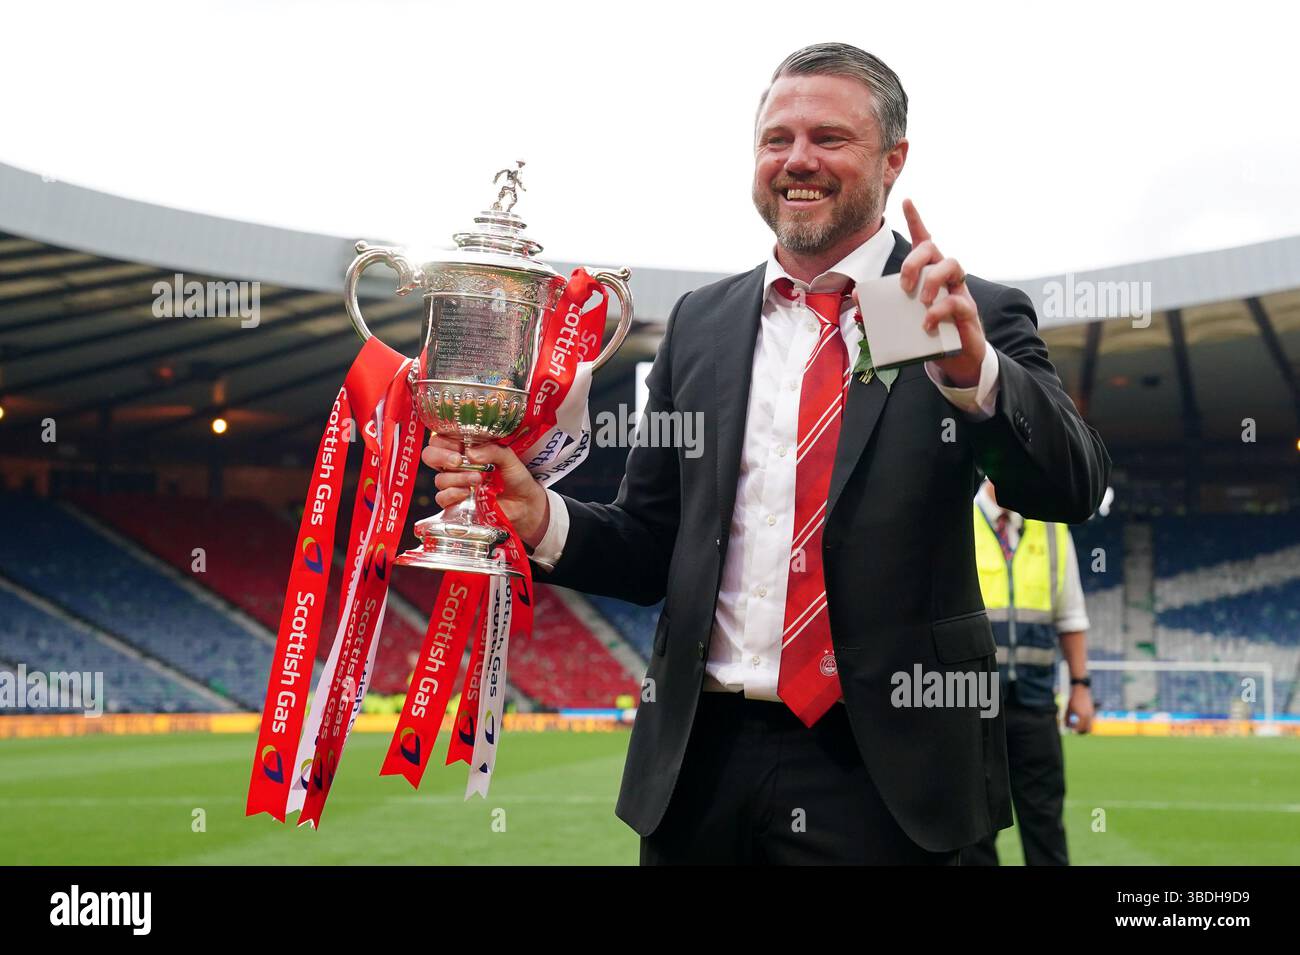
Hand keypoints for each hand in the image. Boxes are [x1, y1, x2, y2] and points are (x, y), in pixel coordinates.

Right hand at [420, 434, 550, 548]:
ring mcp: (454, 484)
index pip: (440, 439)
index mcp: (465, 449)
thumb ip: (493, 450)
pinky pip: (441, 497)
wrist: (524, 505)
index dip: (444, 440)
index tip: (460, 445)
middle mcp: (455, 465)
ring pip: (439, 478)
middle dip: (441, 456)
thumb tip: (471, 452)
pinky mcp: (456, 503)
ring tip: (478, 479)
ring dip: (457, 478)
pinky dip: (452, 494)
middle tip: (458, 460)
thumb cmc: (516, 478)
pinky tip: (467, 493)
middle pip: (429, 455)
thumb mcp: (509, 459)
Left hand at [898, 198, 985, 387]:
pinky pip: (957, 301)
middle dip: (915, 261)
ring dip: (932, 280)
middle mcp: (946, 276)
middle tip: (903, 285)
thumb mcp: (902, 318)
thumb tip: (857, 298)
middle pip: (934, 248)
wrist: (954, 361)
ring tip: (921, 303)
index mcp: (929, 273)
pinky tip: (927, 324)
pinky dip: (939, 311)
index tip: (907, 201)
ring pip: (952, 264)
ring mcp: (959, 291)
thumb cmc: (927, 333)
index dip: (916, 220)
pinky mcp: (968, 312)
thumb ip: (881, 307)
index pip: (924, 240)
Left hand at [1065, 684, 1093, 733]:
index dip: (1076, 731)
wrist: (1081, 688)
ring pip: (1090, 725)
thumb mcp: (1067, 708)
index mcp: (1082, 716)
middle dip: (1082, 731)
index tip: (1072, 731)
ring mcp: (1092, 713)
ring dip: (1084, 726)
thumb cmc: (1072, 698)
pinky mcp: (1092, 710)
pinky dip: (1086, 721)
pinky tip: (1080, 718)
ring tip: (1077, 724)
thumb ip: (1066, 717)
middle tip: (1075, 731)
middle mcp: (1089, 715)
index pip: (1080, 728)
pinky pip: (1090, 720)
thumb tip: (1064, 725)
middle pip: (1088, 729)